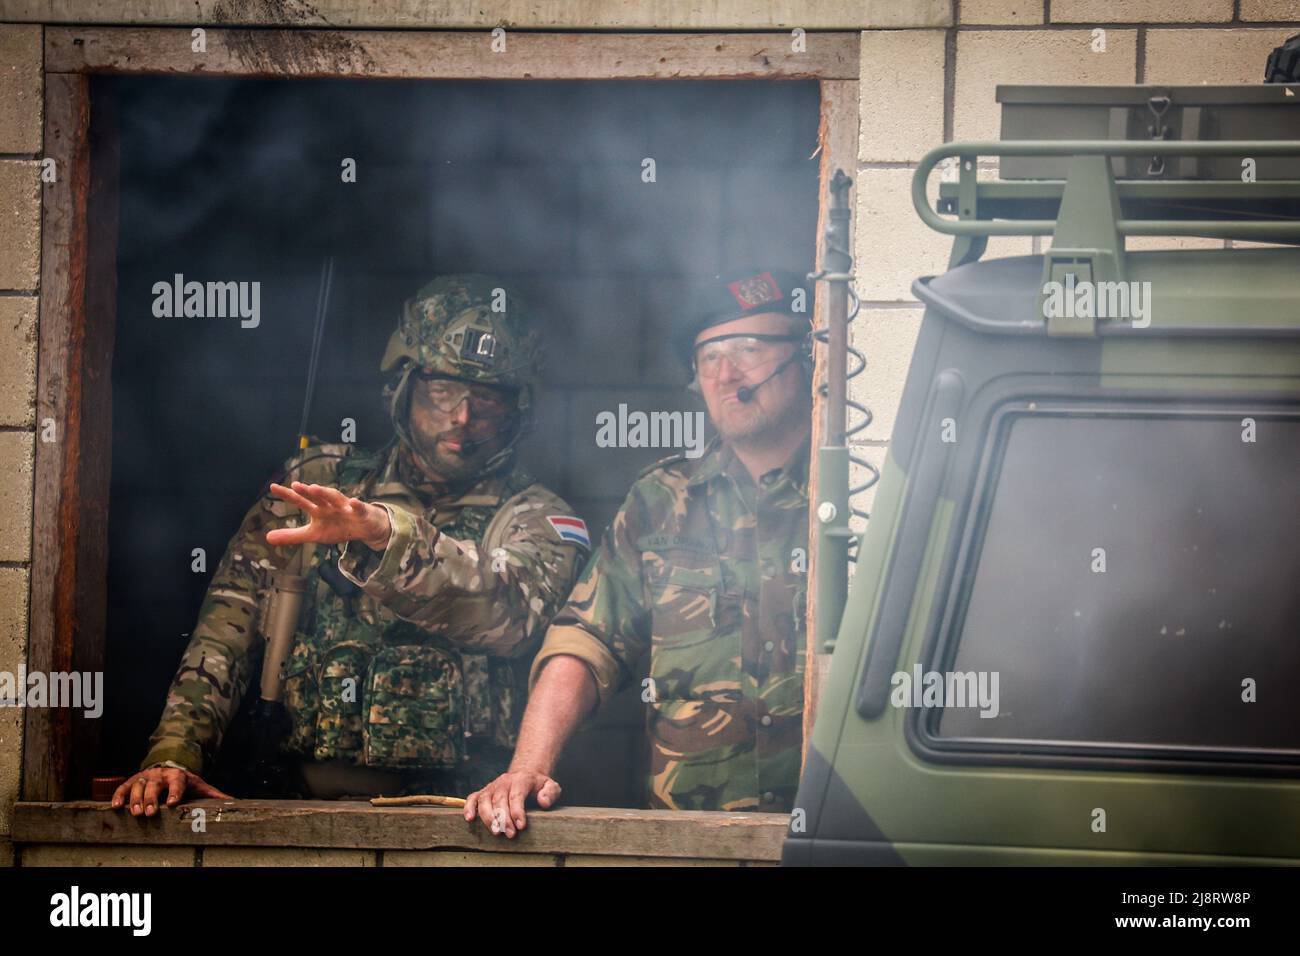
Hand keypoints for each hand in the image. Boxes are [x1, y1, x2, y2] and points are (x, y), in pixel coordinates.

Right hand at [111, 766, 231, 816]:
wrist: (167, 767)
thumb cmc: (184, 782)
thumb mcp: (198, 785)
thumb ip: (212, 794)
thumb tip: (231, 800)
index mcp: (178, 776)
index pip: (177, 782)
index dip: (175, 791)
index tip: (173, 803)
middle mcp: (160, 775)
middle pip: (155, 786)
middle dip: (151, 799)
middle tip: (150, 813)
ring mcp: (145, 777)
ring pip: (138, 786)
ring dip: (135, 800)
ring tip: (135, 813)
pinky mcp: (133, 781)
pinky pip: (124, 787)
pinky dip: (118, 795)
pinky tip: (115, 806)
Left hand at [264, 481, 390, 549]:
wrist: (364, 528)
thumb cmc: (338, 527)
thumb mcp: (313, 534)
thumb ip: (292, 535)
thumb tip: (267, 537)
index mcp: (317, 509)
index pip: (300, 500)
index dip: (288, 495)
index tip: (273, 487)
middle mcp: (329, 505)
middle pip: (317, 496)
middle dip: (307, 491)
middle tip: (296, 486)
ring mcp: (345, 507)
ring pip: (335, 498)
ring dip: (326, 493)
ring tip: (315, 488)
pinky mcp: (361, 512)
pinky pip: (359, 508)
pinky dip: (356, 505)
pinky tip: (353, 502)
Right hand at [464, 770, 561, 838]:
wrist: (525, 775)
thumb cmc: (538, 786)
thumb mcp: (550, 786)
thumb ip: (550, 792)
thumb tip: (543, 802)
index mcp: (521, 779)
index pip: (516, 795)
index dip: (517, 811)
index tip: (521, 826)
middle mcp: (504, 782)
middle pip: (500, 799)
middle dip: (504, 818)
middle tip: (510, 834)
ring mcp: (492, 787)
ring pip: (485, 800)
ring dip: (488, 817)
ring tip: (496, 832)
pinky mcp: (483, 792)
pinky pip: (472, 797)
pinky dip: (468, 807)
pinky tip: (469, 818)